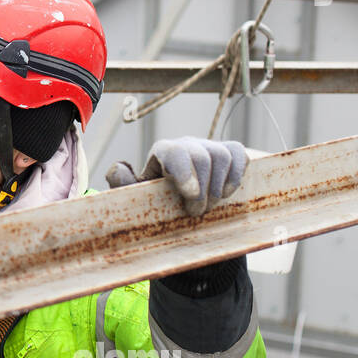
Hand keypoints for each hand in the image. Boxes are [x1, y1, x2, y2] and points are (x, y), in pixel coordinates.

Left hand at [105, 137, 247, 215]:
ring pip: (222, 155)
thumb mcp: (136, 195)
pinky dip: (237, 173)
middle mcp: (187, 145)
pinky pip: (239, 154)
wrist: (177, 204)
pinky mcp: (228, 154)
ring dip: (219, 185)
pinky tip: (227, 193)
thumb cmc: (156, 199)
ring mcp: (208, 147)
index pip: (174, 151)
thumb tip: (118, 168)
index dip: (184, 171)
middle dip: (202, 189)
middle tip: (196, 213)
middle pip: (201, 156)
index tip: (191, 196)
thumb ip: (123, 184)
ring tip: (211, 206)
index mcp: (163, 152)